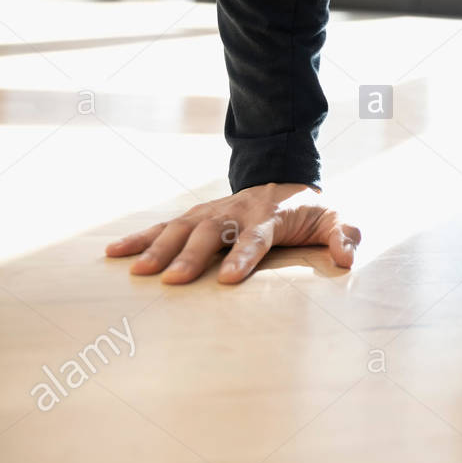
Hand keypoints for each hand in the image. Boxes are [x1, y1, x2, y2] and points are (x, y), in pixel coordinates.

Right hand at [105, 182, 360, 284]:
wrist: (288, 180)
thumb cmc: (313, 209)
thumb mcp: (338, 218)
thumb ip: (344, 236)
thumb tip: (347, 258)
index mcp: (270, 214)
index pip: (256, 237)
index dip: (242, 257)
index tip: (227, 279)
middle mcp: (236, 211)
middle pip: (211, 233)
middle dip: (191, 256)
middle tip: (173, 281)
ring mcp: (213, 211)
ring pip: (182, 227)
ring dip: (159, 248)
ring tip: (138, 271)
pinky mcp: (197, 215)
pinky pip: (164, 225)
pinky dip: (140, 237)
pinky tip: (114, 252)